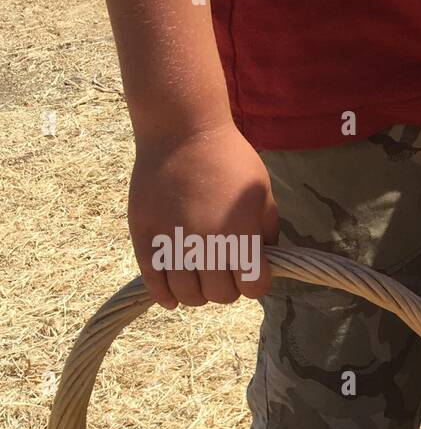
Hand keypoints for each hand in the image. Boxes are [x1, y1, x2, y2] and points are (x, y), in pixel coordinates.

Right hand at [128, 122, 277, 307]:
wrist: (182, 131)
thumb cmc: (230, 159)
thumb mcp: (263, 195)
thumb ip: (267, 233)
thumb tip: (266, 263)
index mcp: (241, 236)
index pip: (253, 288)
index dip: (255, 283)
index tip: (252, 271)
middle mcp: (207, 245)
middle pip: (220, 295)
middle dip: (228, 287)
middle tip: (225, 272)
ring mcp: (173, 243)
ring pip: (188, 295)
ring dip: (198, 292)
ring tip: (200, 277)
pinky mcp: (145, 237)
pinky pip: (154, 282)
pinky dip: (165, 296)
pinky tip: (173, 297)